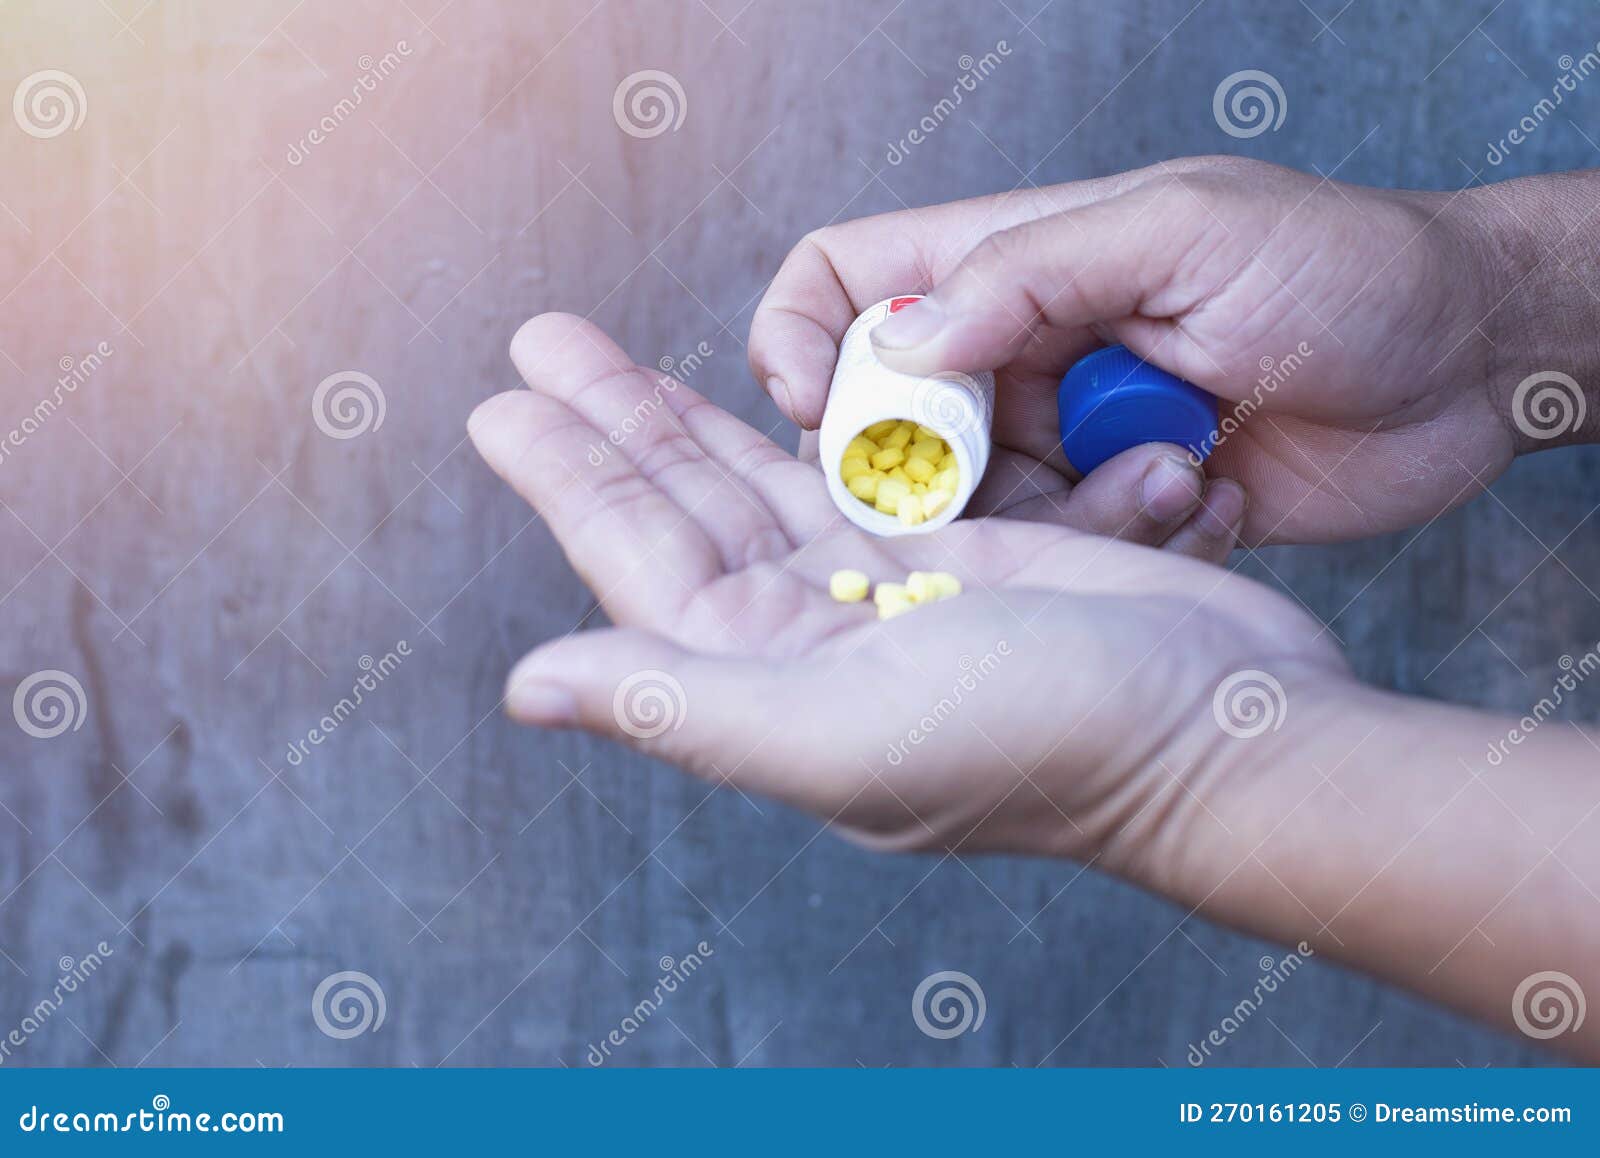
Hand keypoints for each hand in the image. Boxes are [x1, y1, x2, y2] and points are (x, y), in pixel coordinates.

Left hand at [468, 314, 1351, 855]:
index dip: (572, 480)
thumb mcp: (842, 729)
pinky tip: (756, 395)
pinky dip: (800, 429)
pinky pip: (849, 476)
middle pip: (686, 510)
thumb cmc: (1046, 739)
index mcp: (770, 684)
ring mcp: (887, 596)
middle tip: (543, 339)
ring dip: (682, 416)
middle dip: (614, 424)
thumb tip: (527, 688)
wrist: (1221, 731)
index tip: (505, 405)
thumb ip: (680, 703)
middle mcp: (813, 643)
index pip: (641, 565)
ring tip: (607, 352)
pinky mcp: (961, 556)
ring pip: (756, 484)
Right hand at [750, 156, 1522, 544]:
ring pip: (986, 515)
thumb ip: (1032, 274)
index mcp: (1011, 264)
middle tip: (1038, 472)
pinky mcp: (1123, 510)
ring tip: (1177, 469)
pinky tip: (1214, 494)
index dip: (801, 343)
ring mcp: (1068, 439)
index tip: (819, 410)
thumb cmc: (1343, 264)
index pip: (843, 285)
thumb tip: (899, 339)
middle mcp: (1021, 356)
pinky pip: (1074, 558)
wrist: (1468, 363)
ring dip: (1073, 515)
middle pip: (894, 427)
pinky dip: (1138, 540)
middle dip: (941, 474)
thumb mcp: (1183, 234)